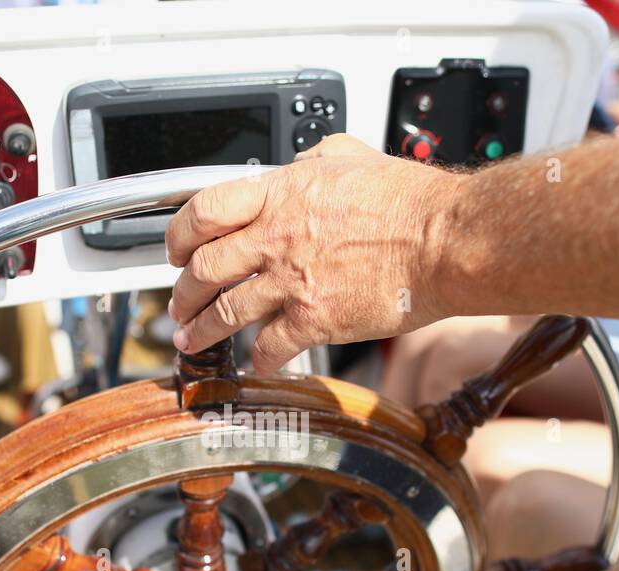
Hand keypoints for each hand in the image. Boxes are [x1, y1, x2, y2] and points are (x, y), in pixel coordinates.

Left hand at [165, 134, 463, 372]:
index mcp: (280, 194)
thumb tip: (307, 162)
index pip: (204, 211)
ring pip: (225, 312)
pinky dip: (257, 360)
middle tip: (178, 303)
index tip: (175, 250)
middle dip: (182, 291)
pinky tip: (255, 365)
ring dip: (203, 330)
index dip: (179, 235)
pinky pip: (270, 346)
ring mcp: (291, 281)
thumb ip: (317, 161)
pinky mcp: (314, 319)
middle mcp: (276, 237)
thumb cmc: (410, 202)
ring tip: (193, 340)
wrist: (443, 241)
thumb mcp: (352, 157)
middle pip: (204, 268)